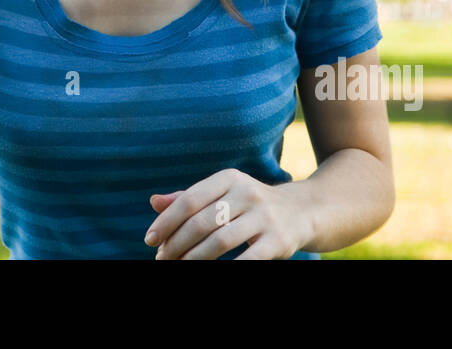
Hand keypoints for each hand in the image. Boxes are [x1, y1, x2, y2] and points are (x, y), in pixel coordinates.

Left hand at [144, 168, 312, 259]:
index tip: (149, 240)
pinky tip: (211, 272)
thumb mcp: (223, 194)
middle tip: (162, 259)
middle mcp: (247, 193)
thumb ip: (189, 198)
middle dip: (176, 244)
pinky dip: (226, 268)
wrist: (302, 211)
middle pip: (201, 222)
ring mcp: (264, 217)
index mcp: (229, 178)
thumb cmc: (250, 205)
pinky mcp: (278, 241)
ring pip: (219, 241)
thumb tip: (153, 202)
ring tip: (179, 267)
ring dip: (194, 259)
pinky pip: (246, 259)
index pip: (189, 200)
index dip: (166, 222)